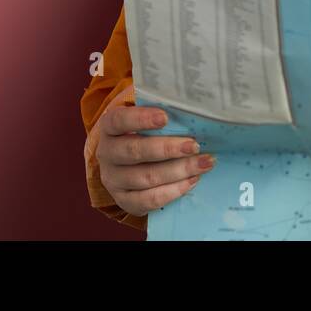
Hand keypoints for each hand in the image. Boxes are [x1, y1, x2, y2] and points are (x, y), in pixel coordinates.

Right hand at [97, 103, 215, 216]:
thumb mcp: (147, 120)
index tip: (165, 117)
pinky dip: (172, 191)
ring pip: (146, 177)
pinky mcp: (124, 200)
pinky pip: (148, 199)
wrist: (128, 166)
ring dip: (178, 170)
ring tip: (203, 163)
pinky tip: (192, 180)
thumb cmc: (145, 134)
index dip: (141, 119)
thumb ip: (163, 114)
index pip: (119, 120)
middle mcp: (106, 153)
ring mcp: (113, 180)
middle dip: (168, 148)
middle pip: (135, 151)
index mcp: (109, 127)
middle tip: (194, 145)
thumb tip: (192, 110)